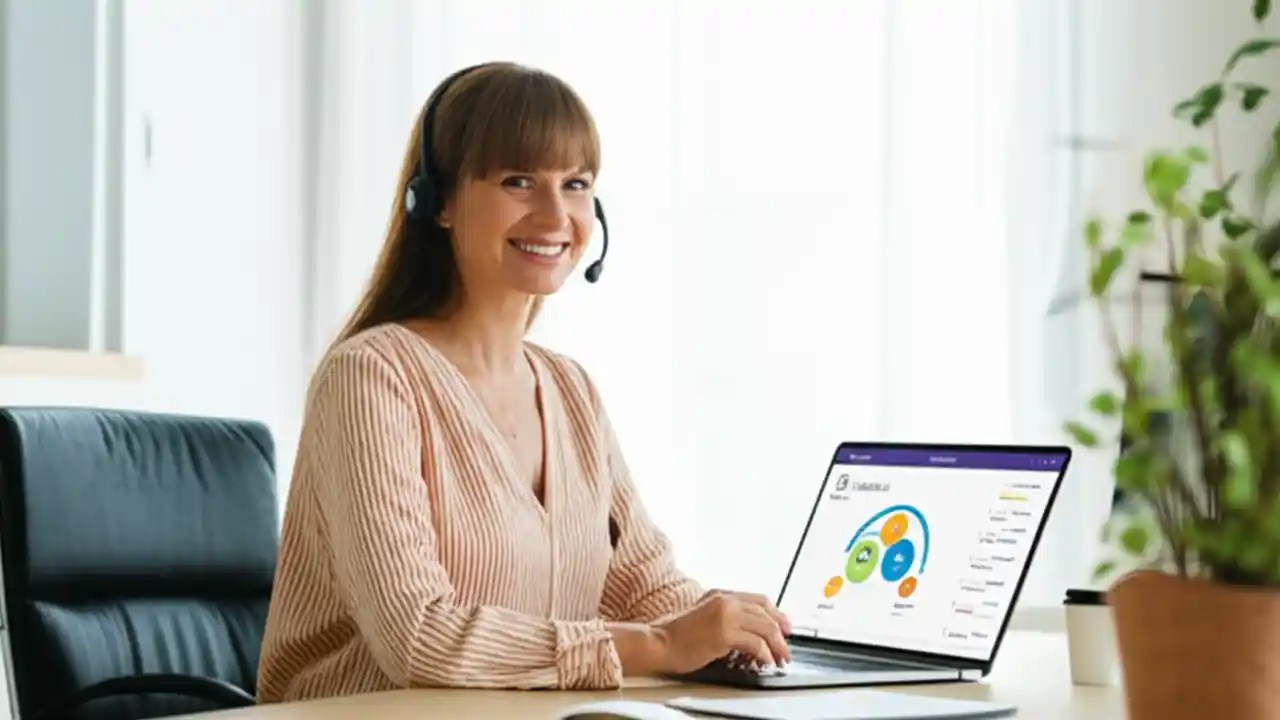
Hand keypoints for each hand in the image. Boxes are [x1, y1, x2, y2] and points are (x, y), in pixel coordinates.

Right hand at [652, 589, 791, 674]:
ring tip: (779, 658)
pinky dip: (764, 654)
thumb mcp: (703, 614)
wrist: (658, 642)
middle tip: (786, 646)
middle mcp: (725, 600)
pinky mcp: (724, 633)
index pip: (758, 599)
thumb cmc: (676, 635)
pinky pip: (755, 643)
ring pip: (765, 626)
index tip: (783, 626)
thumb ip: (724, 616)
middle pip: (766, 611)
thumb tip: (747, 631)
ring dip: (776, 645)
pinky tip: (764, 662)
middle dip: (781, 630)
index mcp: (720, 594)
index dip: (775, 613)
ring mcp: (725, 615)